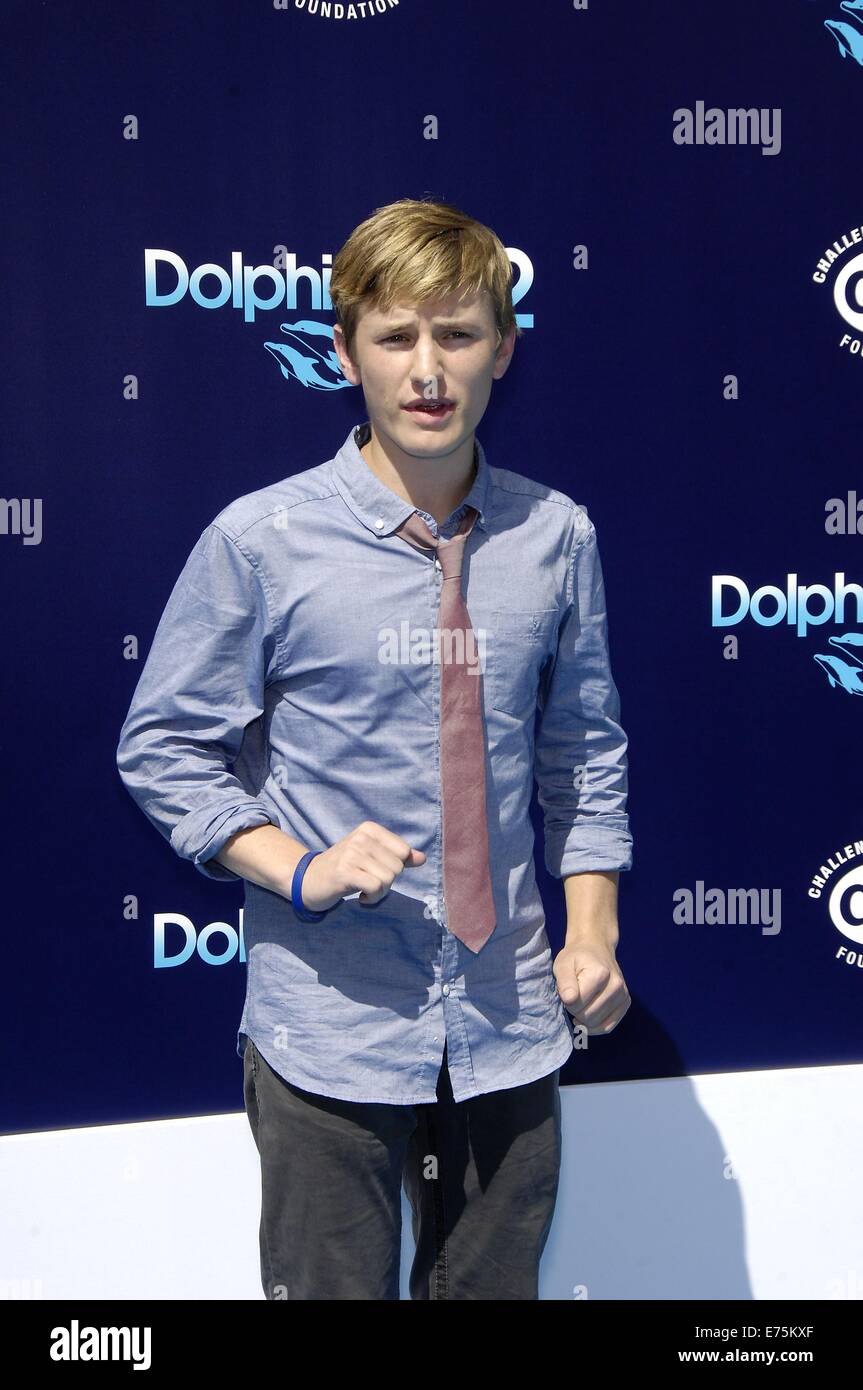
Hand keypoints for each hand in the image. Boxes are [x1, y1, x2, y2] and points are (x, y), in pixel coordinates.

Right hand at [299, 820, 426, 911]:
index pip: (404, 851)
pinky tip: (360, 898)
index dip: (395, 867)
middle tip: (368, 883)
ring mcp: (351, 853)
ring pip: (388, 879)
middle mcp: (360, 837)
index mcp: (369, 829)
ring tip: (363, 890)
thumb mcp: (371, 857)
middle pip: (397, 867)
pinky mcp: (345, 872)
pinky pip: (376, 888)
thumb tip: (422, 858)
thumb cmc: (344, 868)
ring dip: (379, 893)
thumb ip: (398, 856)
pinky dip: (372, 899)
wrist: (308, 880)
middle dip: (387, 882)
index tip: (377, 870)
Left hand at [552, 940, 630, 1034]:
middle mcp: (616, 985)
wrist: (595, 948)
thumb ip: (565, 982)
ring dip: (584, 1017)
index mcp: (600, 974)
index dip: (566, 1001)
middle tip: (573, 995)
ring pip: (597, 1024)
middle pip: (588, 1017)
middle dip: (575, 1010)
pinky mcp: (625, 1002)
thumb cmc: (576, 957)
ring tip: (582, 1001)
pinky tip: (586, 1019)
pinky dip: (595, 1027)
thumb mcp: (563, 964)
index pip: (576, 1004)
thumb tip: (569, 1000)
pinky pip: (608, 1027)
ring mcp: (623, 995)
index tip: (566, 990)